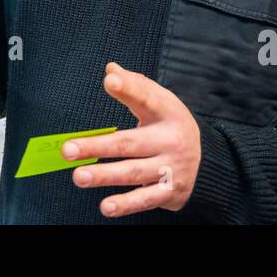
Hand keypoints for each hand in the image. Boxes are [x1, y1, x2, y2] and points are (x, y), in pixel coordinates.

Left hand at [60, 62, 201, 217]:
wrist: (208, 161)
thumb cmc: (170, 125)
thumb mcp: (160, 102)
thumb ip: (135, 86)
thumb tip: (110, 69)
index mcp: (168, 111)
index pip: (147, 97)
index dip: (129, 88)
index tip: (110, 80)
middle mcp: (170, 140)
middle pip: (130, 142)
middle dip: (97, 146)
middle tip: (68, 150)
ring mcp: (171, 168)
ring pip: (134, 172)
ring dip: (105, 175)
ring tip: (79, 176)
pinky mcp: (169, 192)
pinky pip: (145, 199)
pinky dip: (126, 204)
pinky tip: (106, 206)